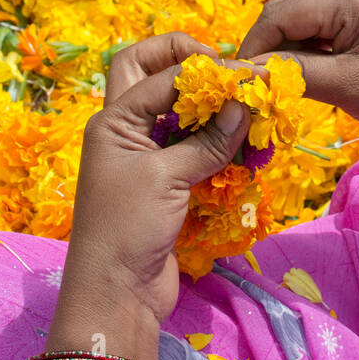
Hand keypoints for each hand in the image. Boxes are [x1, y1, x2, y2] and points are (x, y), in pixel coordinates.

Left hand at [53, 33, 252, 339]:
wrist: (116, 294)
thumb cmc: (127, 228)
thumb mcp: (166, 178)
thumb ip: (206, 141)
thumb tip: (244, 107)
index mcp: (113, 121)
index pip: (159, 75)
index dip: (201, 69)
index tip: (244, 74)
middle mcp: (125, 132)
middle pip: (150, 76)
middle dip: (186, 65)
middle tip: (225, 74)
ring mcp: (144, 158)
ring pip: (175, 112)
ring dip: (208, 107)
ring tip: (245, 109)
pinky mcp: (164, 184)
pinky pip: (191, 148)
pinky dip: (216, 142)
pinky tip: (244, 145)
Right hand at [236, 0, 358, 159]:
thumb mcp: (343, 85)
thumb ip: (289, 74)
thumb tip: (240, 74)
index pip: (280, 13)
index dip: (254, 47)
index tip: (237, 82)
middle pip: (287, 13)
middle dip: (268, 49)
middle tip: (258, 87)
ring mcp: (358, 3)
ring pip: (300, 23)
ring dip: (286, 53)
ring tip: (284, 87)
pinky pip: (318, 31)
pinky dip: (306, 54)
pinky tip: (307, 79)